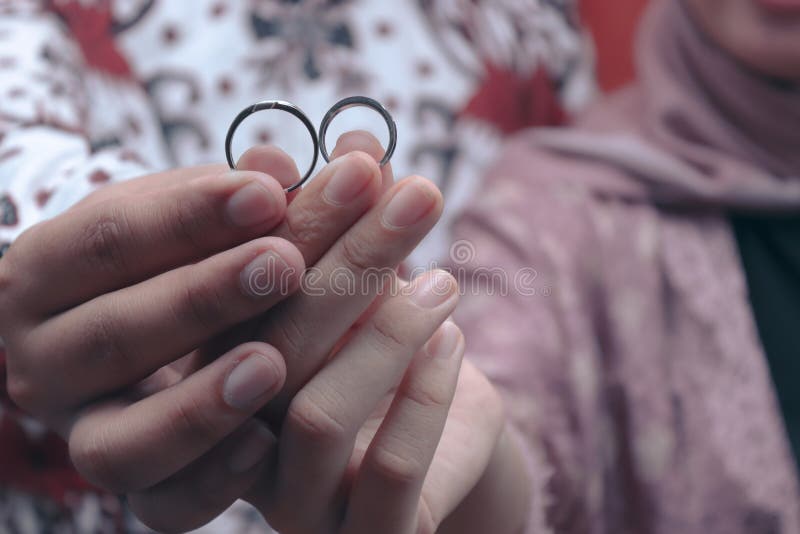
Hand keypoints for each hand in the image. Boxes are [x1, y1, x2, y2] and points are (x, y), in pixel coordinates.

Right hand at [0, 130, 446, 530]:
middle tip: (286, 263)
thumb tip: (281, 167)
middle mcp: (45, 360)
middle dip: (204, 297)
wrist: (140, 330)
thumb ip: (234, 195)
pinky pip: (161, 504)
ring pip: (121, 440)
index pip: (108, 239)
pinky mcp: (133, 488)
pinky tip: (265, 443)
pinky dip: (210, 480)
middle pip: (115, 334)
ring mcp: (82, 432)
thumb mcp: (188, 217)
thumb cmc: (169, 259)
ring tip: (271, 364)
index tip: (271, 190)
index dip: (189, 215)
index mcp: (49, 274)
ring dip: (199, 403)